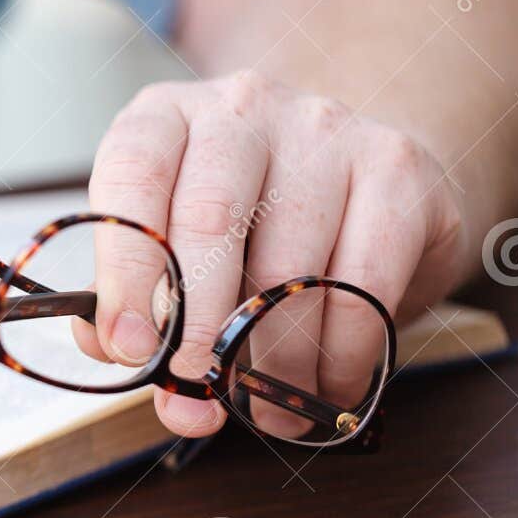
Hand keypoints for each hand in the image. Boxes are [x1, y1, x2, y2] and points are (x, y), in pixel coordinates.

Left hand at [83, 71, 463, 436]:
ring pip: (291, 265)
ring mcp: (326, 130)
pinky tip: (328, 386)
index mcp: (165, 119)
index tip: (128, 348)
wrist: (362, 181)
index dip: (124, 270)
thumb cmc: (249, 225)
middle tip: (196, 392)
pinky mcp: (398, 169)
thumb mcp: (175, 248)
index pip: (131, 177)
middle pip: (211, 219)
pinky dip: (342, 355)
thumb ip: (136, 301)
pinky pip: (363, 283)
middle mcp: (242, 109)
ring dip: (276, 361)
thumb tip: (119, 356)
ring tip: (269, 408)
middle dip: (198, 326)